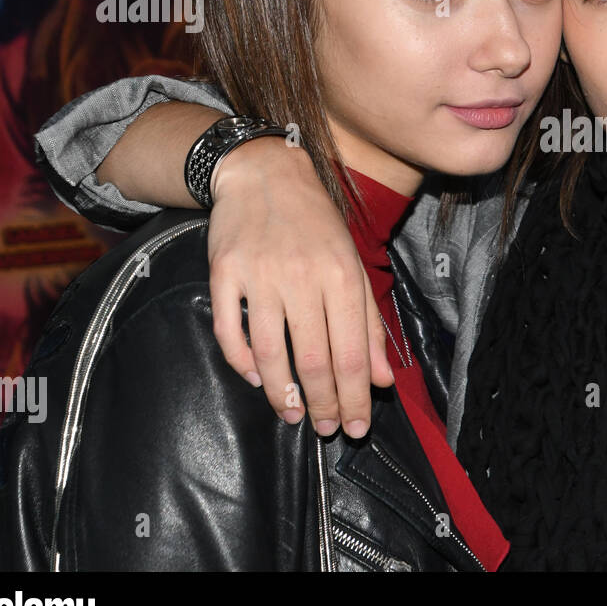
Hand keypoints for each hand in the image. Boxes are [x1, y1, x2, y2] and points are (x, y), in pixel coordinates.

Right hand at [206, 136, 392, 437]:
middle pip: (315, 359)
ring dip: (282, 394)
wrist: (264, 174)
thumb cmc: (316, 225)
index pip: (352, 354)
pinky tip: (256, 379)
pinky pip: (229, 330)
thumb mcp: (353, 266)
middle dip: (323, 405)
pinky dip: (241, 362)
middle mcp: (303, 277)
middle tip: (325, 431)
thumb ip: (369, 324)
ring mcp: (260, 275)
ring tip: (292, 416)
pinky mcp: (224, 273)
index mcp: (342, 276)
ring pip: (271, 352)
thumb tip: (382, 380)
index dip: (355, 399)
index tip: (357, 428)